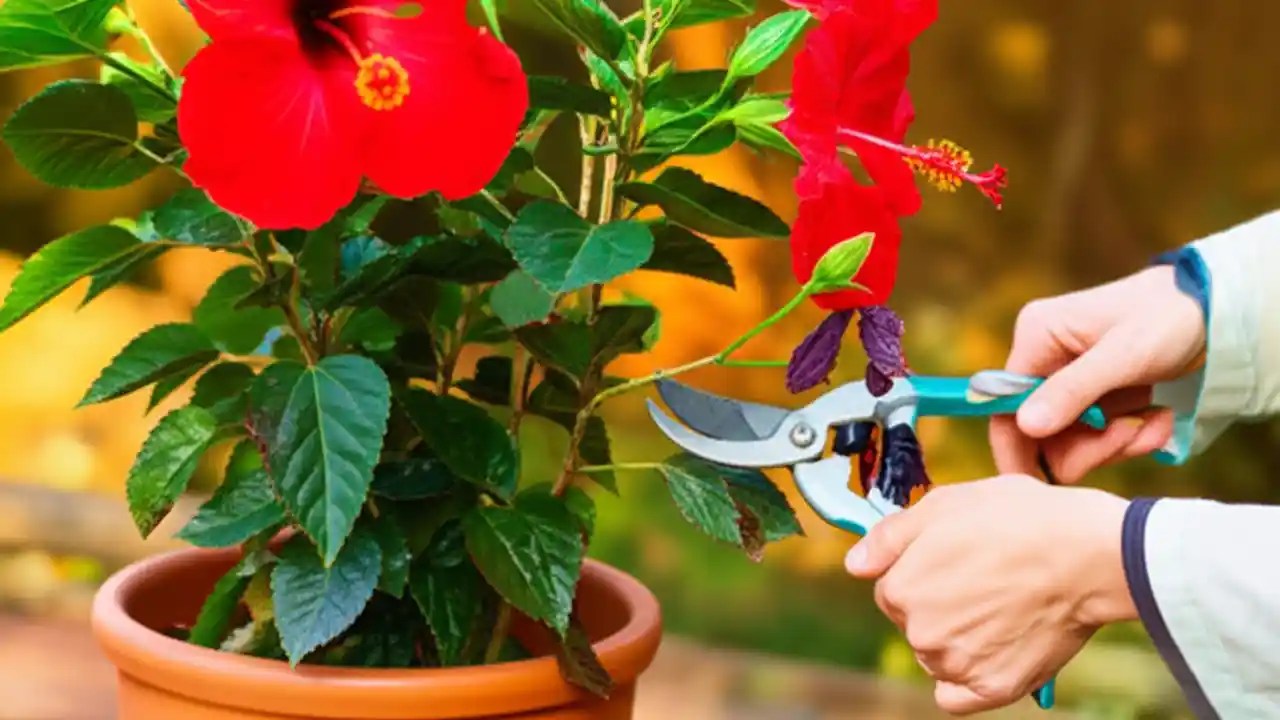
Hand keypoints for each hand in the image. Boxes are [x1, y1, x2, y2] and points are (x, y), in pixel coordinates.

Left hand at [846, 476, 1136, 714]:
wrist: (1088, 554)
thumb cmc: (1019, 519)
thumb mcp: (944, 504)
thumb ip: (889, 537)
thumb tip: (853, 563)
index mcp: (899, 588)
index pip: (892, 588)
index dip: (923, 570)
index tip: (958, 559)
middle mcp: (919, 633)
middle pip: (914, 623)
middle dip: (939, 605)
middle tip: (986, 581)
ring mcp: (955, 665)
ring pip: (938, 657)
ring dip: (957, 641)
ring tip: (1001, 608)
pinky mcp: (992, 688)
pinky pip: (958, 695)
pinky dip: (970, 679)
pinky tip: (994, 652)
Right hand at [992, 265, 1206, 482]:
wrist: (1212, 308)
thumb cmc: (1167, 316)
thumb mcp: (1124, 354)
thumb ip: (1073, 391)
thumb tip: (1025, 425)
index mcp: (1036, 337)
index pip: (1004, 405)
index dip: (1016, 448)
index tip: (1034, 485)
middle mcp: (1043, 358)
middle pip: (1041, 430)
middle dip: (1089, 444)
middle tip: (1132, 436)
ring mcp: (1066, 377)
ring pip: (1072, 438)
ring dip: (1117, 440)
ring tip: (1156, 422)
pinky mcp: (1092, 393)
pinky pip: (1097, 432)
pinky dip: (1130, 433)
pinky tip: (1158, 418)